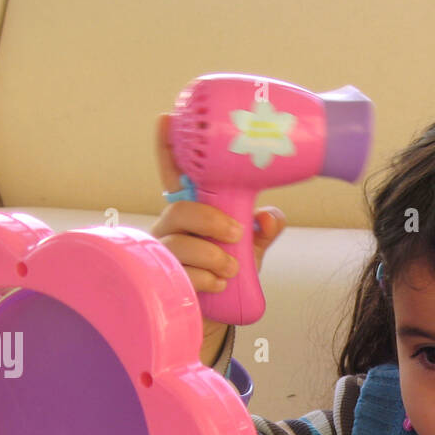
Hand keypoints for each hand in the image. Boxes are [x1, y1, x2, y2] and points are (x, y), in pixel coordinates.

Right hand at [150, 112, 286, 365]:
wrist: (214, 316)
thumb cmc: (226, 273)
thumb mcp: (249, 249)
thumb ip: (263, 231)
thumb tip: (271, 218)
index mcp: (190, 213)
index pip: (176, 176)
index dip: (168, 148)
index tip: (166, 118)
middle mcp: (170, 229)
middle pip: (178, 210)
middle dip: (209, 220)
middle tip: (236, 233)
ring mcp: (163, 256)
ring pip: (179, 245)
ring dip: (212, 256)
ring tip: (232, 268)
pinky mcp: (163, 282)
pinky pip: (182, 275)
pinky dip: (207, 279)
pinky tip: (219, 284)